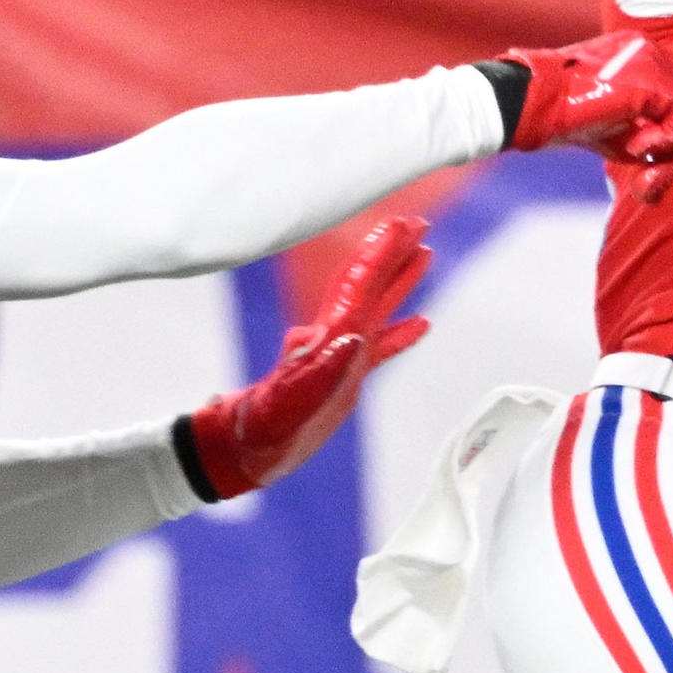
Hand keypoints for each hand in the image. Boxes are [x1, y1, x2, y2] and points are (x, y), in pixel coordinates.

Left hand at [179, 215, 432, 500]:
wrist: (248, 449)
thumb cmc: (263, 427)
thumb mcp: (289, 402)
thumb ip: (320, 371)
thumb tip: (353, 337)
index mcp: (326, 339)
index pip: (356, 286)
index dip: (378, 255)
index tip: (399, 226)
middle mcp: (336, 338)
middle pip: (367, 284)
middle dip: (390, 252)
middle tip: (416, 223)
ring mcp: (342, 354)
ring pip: (376, 306)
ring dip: (399, 280)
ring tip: (424, 254)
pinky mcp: (346, 376)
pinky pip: (380, 346)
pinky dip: (401, 331)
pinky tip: (422, 322)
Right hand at [490, 31, 672, 199]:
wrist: (538, 105)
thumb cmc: (569, 120)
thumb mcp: (618, 129)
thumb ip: (653, 135)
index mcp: (640, 55)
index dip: (672, 131)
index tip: (644, 159)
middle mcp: (651, 51)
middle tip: (649, 171)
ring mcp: (653, 61)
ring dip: (670, 149)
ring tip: (637, 161)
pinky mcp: (652, 81)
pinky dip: (665, 142)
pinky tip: (635, 148)